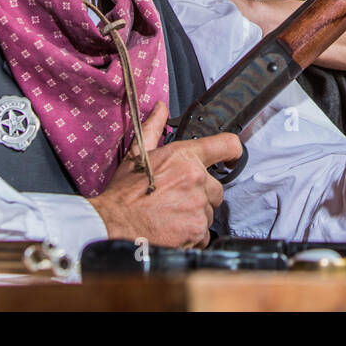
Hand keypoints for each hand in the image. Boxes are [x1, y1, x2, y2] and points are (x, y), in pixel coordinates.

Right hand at [88, 103, 241, 248]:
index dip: (232, 151)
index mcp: (184, 156)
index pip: (226, 145)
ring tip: (171, 218)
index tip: (232, 158)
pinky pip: (204, 235)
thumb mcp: (137, 154)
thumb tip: (160, 108)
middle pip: (217, 189)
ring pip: (209, 213)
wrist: (113, 225)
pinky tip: (173, 232)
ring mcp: (198, 205)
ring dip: (195, 217)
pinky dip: (192, 237)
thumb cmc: (124, 193)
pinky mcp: (196, 231)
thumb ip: (153, 128)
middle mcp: (196, 178)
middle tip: (177, 201)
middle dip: (201, 196)